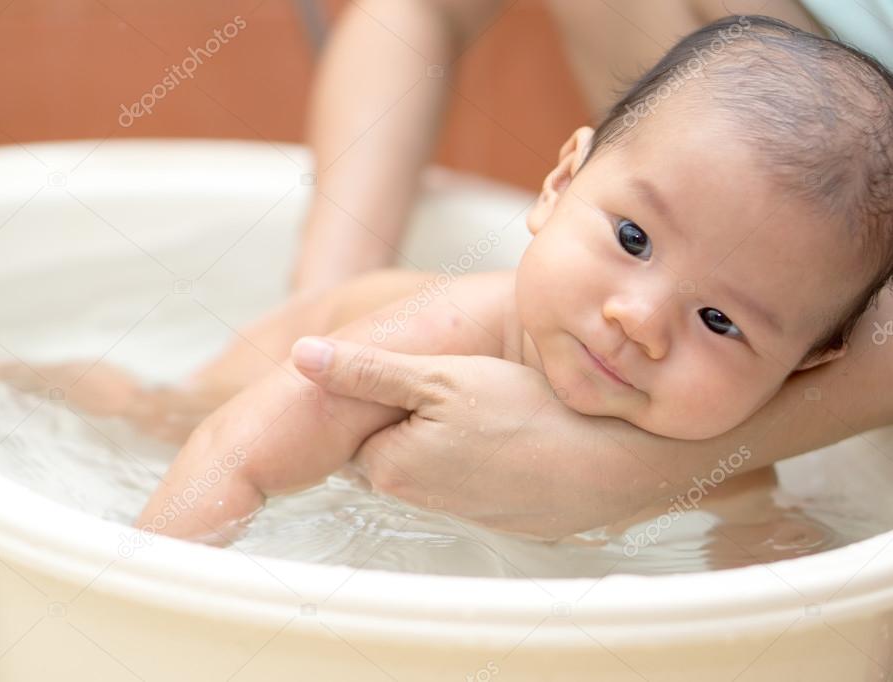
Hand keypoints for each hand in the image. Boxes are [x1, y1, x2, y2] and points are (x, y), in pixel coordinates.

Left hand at [290, 337, 659, 538]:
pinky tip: (516, 431)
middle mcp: (415, 496)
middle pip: (399, 435)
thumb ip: (366, 370)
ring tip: (496, 404)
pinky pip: (475, 472)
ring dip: (456, 429)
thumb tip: (301, 355)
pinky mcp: (498, 515)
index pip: (362, 417)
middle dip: (421, 408)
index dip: (392, 385)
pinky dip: (487, 451)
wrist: (613, 467)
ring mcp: (460, 510)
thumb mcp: (439, 377)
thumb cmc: (524, 416)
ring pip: (439, 452)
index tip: (427, 369)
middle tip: (468, 383)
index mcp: (388, 465)